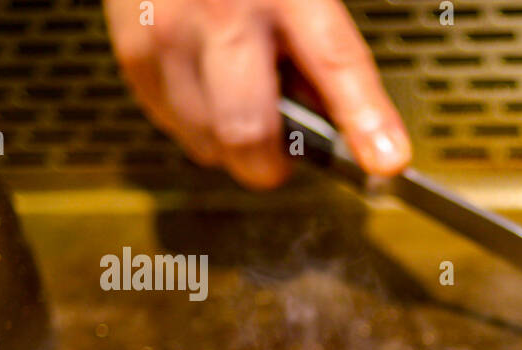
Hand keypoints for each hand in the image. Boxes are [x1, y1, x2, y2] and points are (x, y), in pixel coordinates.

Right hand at [104, 0, 411, 188]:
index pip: (334, 62)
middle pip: (247, 129)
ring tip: (246, 104)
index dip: (364, 118)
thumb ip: (325, 49)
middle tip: (287, 154)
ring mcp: (169, 30)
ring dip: (232, 145)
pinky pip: (170, 121)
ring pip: (206, 139)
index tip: (387, 160)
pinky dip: (196, 123)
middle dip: (271, 163)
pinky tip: (210, 88)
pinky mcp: (134, 47)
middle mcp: (222, 11)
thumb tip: (347, 122)